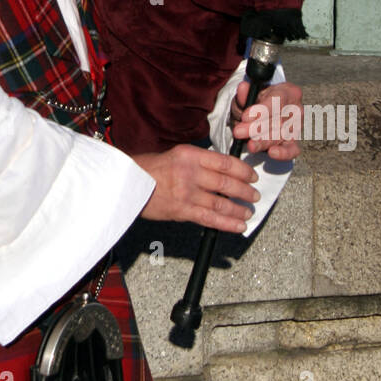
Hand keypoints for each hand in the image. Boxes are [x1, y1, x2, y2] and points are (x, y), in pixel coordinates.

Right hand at [134, 146, 259, 233]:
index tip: (251, 176)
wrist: (126, 183)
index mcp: (189, 155)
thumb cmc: (147, 169)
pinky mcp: (182, 210)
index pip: (224, 162)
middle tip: (254, 195)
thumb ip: (196, 162)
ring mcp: (186, 192)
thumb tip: (220, 171)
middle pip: (226, 183)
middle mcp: (190, 172)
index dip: (242, 171)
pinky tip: (238, 225)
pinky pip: (210, 219)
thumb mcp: (174, 155)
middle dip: (245, 191)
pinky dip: (227, 223)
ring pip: (222, 203)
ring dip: (239, 209)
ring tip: (248, 211)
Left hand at [230, 81, 302, 161]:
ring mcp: (296, 127)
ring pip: (280, 136)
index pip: (277, 100)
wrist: (261, 113)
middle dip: (256, 128)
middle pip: (277, 120)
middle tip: (239, 132)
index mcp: (288, 92)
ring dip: (263, 141)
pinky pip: (292, 149)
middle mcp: (296, 109)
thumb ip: (245, 93)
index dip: (262, 109)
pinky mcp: (294, 142)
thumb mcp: (248, 95)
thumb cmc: (257, 102)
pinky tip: (272, 153)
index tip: (245, 116)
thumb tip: (242, 88)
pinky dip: (283, 153)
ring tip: (249, 145)